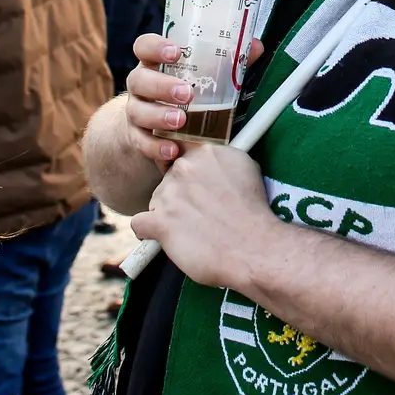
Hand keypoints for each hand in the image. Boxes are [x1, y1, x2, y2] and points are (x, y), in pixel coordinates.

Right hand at [121, 33, 265, 172]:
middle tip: (187, 93)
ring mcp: (136, 111)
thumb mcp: (203, 74)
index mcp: (156, 63)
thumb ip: (228, 60)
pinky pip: (140, 142)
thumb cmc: (185, 90)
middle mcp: (141, 85)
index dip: (155, 47)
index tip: (176, 52)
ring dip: (159, 116)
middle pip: (139, 79)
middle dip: (162, 86)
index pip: (144, 46)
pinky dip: (156, 146)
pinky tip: (172, 150)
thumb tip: (257, 47)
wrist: (158, 125)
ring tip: (181, 121)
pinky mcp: (136, 136)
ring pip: (137, 111)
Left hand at [130, 143, 285, 289]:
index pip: (179, 147)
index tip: (191, 180)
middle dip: (179, 194)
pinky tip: (165, 237)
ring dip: (167, 213)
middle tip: (200, 212)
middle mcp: (184, 168)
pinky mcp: (159, 221)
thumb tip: (211, 162)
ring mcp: (169, 194)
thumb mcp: (246, 168)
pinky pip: (140, 223)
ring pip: (155, 200)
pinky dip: (148, 232)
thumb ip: (221, 160)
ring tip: (192, 229)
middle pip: (168, 177)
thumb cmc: (253, 213)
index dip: (183, 165)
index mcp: (205, 152)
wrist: (254, 247)